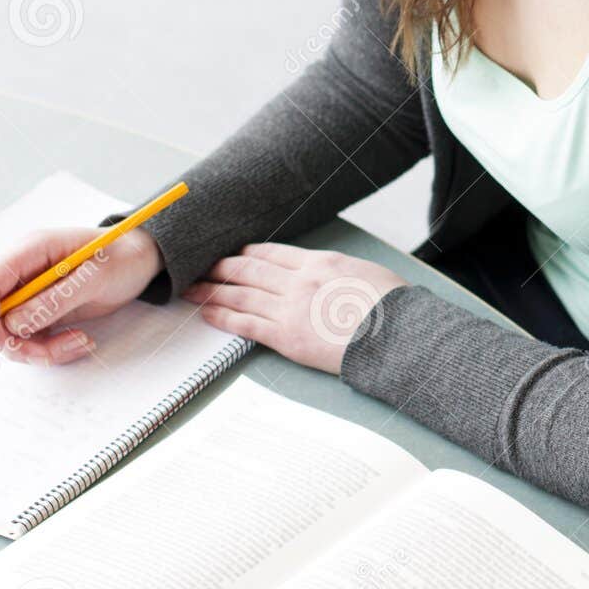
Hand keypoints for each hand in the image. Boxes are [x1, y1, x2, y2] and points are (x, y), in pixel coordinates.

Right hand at [0, 225, 163, 364]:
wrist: (142, 260)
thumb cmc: (123, 257)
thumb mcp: (95, 278)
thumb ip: (54, 300)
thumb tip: (14, 324)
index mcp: (31, 250)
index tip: (1, 343)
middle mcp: (26, 272)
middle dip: (20, 341)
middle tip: (53, 351)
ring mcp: (34, 293)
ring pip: (14, 334)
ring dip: (42, 349)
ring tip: (80, 342)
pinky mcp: (45, 311)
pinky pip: (34, 339)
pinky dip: (53, 349)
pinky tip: (81, 341)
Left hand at [181, 244, 406, 374]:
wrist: (398, 333)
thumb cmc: (393, 307)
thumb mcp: (367, 274)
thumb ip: (341, 273)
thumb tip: (336, 278)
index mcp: (319, 262)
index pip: (271, 252)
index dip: (246, 252)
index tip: (232, 253)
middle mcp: (298, 280)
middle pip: (248, 269)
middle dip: (220, 267)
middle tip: (200, 267)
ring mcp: (289, 308)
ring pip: (239, 294)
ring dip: (211, 291)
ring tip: (191, 290)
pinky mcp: (285, 337)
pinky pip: (244, 324)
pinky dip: (222, 318)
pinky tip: (206, 314)